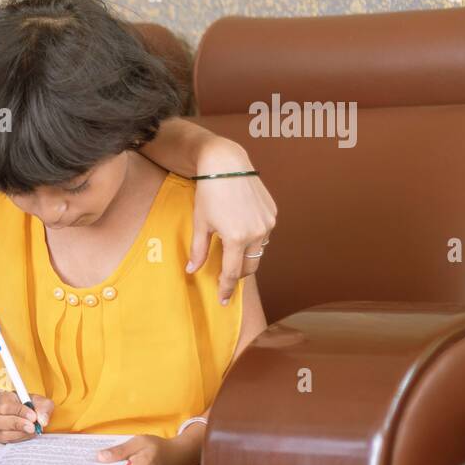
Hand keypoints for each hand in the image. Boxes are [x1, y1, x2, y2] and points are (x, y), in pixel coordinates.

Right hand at [0, 391, 53, 442]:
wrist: (26, 413)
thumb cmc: (29, 405)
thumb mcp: (39, 401)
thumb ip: (43, 407)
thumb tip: (42, 420)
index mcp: (0, 398)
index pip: (6, 405)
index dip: (19, 411)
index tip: (33, 416)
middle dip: (18, 424)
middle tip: (33, 427)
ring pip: (2, 433)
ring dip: (20, 433)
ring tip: (33, 430)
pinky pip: (6, 441)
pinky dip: (19, 439)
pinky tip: (28, 434)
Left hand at [186, 136, 276, 304]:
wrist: (227, 164)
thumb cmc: (209, 193)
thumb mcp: (200, 223)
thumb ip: (198, 250)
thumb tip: (192, 270)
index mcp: (236, 238)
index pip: (231, 273)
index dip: (225, 288)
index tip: (222, 300)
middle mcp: (256, 233)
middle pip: (249, 266)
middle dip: (237, 274)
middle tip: (225, 277)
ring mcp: (267, 223)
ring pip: (258, 251)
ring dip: (246, 256)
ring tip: (232, 254)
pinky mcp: (272, 214)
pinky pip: (263, 235)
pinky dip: (253, 240)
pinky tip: (241, 234)